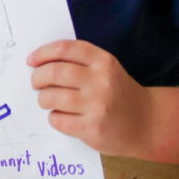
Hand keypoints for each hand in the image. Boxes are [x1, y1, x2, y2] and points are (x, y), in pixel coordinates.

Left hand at [27, 39, 149, 156]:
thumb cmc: (119, 93)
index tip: (31, 60)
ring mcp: (97, 105)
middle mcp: (100, 81)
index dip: (43, 53)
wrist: (146, 122)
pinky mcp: (92, 128)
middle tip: (35, 83)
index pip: (65, 49)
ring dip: (42, 99)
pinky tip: (59, 116)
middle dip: (37, 77)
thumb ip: (81, 62)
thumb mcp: (108, 69)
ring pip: (52, 97)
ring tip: (46, 100)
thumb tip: (42, 63)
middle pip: (54, 72)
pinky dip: (53, 117)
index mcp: (103, 61)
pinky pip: (58, 120)